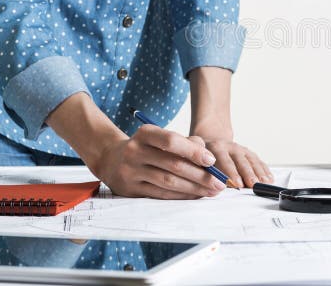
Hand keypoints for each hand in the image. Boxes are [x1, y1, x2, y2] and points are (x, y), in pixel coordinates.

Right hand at [93, 126, 226, 198]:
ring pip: (168, 182)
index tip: (212, 161)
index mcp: (144, 133)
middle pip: (173, 165)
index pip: (171, 141)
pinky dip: (180, 196)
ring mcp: (130, 171)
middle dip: (200, 175)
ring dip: (194, 188)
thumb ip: (185, 143)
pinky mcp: (130, 189)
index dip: (193, 151)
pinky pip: (160, 194)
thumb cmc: (146, 147)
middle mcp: (134, 151)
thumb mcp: (160, 137)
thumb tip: (209, 160)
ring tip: (212, 191)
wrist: (111, 159)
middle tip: (220, 183)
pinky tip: (195, 195)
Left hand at [200, 139, 272, 188]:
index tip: (237, 184)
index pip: (224, 161)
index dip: (231, 173)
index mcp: (216, 148)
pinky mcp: (249, 153)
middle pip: (241, 161)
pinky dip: (265, 170)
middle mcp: (230, 147)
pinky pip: (259, 161)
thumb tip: (213, 187)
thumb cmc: (203, 158)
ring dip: (259, 173)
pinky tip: (269, 179)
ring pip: (252, 161)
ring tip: (264, 183)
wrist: (211, 141)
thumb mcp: (199, 161)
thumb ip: (205, 173)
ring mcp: (241, 149)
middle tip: (253, 185)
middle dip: (248, 174)